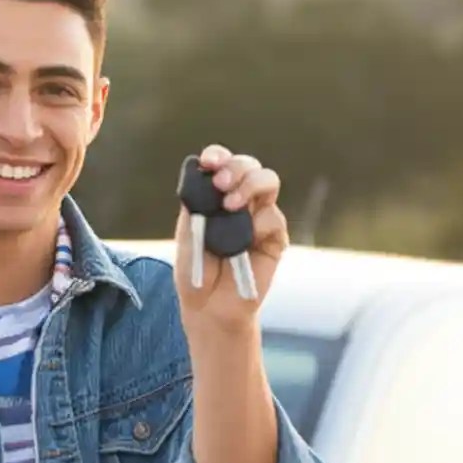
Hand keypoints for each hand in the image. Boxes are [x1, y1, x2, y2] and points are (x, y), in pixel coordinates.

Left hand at [173, 144, 287, 332]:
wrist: (207, 307)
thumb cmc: (195, 270)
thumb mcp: (186, 232)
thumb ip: (195, 203)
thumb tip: (200, 174)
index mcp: (216, 195)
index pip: (223, 163)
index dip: (218, 155)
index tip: (208, 161)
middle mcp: (241, 201)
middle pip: (250, 166)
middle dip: (236, 167)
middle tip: (220, 184)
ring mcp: (260, 218)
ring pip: (268, 181)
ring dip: (250, 185)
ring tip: (231, 204)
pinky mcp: (275, 239)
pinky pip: (273, 219)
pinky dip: (257, 224)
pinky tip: (243, 240)